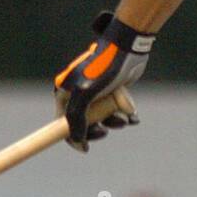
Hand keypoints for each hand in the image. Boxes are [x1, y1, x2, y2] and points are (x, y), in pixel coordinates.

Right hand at [54, 11, 154, 151]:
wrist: (127, 48)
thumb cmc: (104, 69)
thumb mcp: (85, 94)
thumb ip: (76, 119)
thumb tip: (76, 140)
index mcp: (64, 93)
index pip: (62, 123)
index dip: (73, 138)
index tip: (86, 148)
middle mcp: (78, 93)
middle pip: (83, 123)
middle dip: (96, 129)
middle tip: (105, 132)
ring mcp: (96, 92)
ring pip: (103, 117)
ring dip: (114, 122)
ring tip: (124, 118)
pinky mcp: (112, 91)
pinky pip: (116, 110)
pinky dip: (125, 116)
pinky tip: (134, 117)